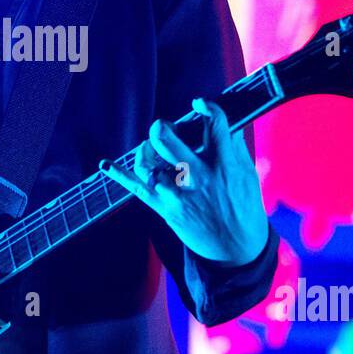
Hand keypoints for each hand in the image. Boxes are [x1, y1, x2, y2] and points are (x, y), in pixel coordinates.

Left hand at [100, 98, 268, 264]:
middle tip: (163, 128)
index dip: (207, 107)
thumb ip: (233, 148)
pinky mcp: (166, 209)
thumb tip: (222, 123)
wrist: (236, 250)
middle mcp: (198, 178)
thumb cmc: (243, 208)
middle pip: (168, 142)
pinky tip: (106, 165)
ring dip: (145, 150)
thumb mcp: (246, 176)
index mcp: (223, 166)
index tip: (199, 103)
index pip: (214, 126)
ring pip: (148, 164)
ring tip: (151, 147)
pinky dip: (120, 175)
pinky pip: (137, 189)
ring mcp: (178, 195)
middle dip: (161, 128)